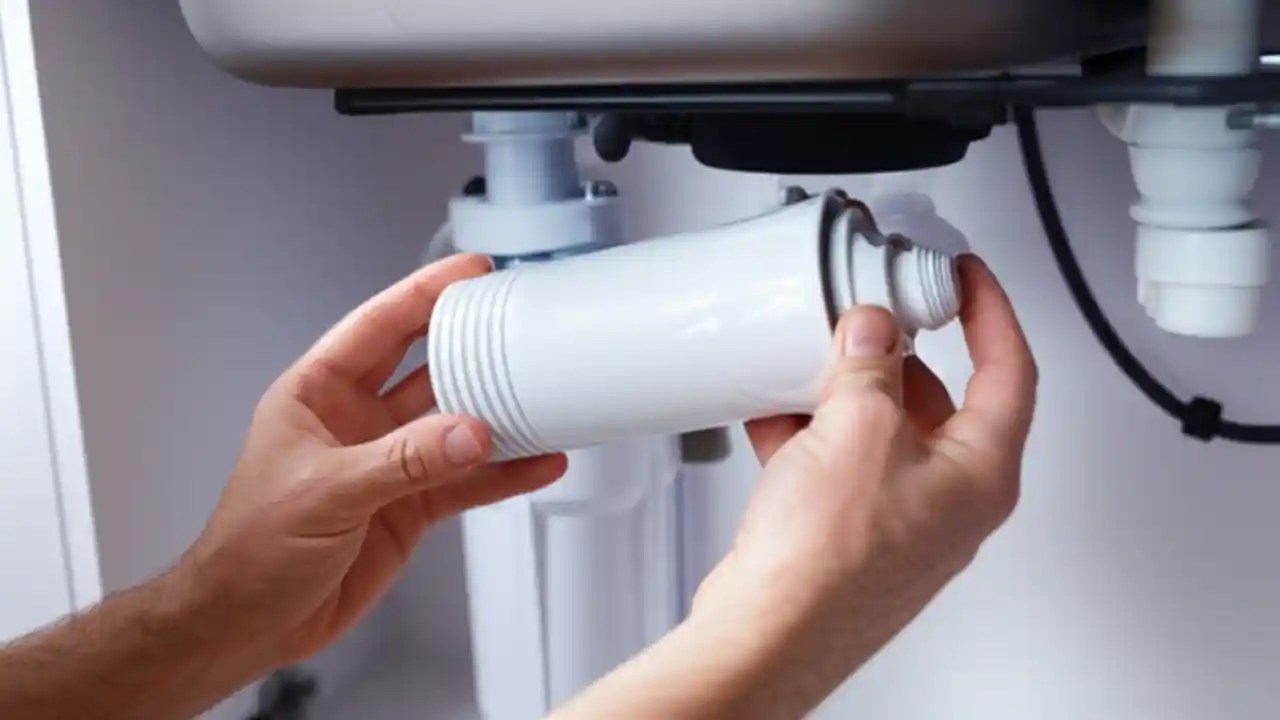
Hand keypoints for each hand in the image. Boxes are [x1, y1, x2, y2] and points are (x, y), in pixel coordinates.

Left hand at [171, 254, 566, 669]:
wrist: (248, 624)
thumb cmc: (251, 549)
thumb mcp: (326, 492)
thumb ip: (403, 461)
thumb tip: (470, 433)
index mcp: (319, 392)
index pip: (379, 326)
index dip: (425, 294)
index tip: (472, 273)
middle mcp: (357, 419)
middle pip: (428, 368)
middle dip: (474, 346)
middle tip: (522, 325)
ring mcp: (389, 463)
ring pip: (456, 425)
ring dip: (499, 414)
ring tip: (548, 396)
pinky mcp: (410, 507)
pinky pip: (467, 481)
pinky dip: (504, 474)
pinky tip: (539, 463)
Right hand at [692, 256, 1036, 713]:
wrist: (768, 634)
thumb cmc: (826, 566)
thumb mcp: (858, 430)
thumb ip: (872, 366)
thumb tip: (875, 333)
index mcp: (979, 474)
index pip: (1010, 372)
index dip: (992, 313)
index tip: (967, 278)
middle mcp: (948, 500)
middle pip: (937, 399)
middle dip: (893, 355)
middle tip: (863, 316)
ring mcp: (897, 519)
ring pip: (879, 430)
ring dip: (842, 392)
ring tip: (806, 365)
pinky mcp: (849, 533)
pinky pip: (838, 463)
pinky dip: (810, 433)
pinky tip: (775, 413)